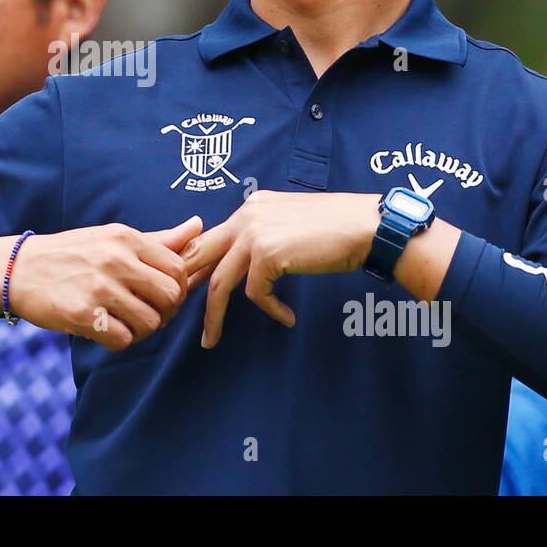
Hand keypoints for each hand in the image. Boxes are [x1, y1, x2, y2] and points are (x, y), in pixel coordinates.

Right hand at [1, 216, 202, 350]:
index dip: (178, 289)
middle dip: (165, 313)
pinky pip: (122, 339)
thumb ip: (158, 238)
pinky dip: (118, 340)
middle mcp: (115, 259)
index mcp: (126, 238)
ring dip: (140, 330)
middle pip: (171, 297)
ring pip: (149, 323)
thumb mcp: (112, 238)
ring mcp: (98, 286)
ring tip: (123, 323)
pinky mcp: (81, 314)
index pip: (179, 268)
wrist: (17, 269)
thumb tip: (199, 225)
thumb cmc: (72, 254)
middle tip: (146, 314)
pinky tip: (105, 330)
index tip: (160, 296)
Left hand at [180, 191, 380, 347]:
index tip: (186, 290)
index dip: (192, 266)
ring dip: (213, 315)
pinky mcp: (268, 253)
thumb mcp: (289, 224)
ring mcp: (254, 233)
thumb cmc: (336, 230)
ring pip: (219, 282)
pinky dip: (270, 310)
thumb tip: (242, 263)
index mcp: (250, 207)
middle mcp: (246, 215)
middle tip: (179, 315)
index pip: (208, 237)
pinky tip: (287, 317)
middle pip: (200, 257)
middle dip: (186, 290)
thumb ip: (264, 236)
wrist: (367, 227)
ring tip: (212, 339)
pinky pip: (255, 294)